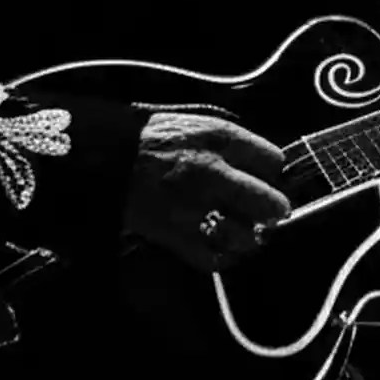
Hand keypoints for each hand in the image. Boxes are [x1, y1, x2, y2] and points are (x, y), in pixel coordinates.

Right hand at [122, 112, 291, 272]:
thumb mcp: (195, 122)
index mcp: (218, 138)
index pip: (274, 161)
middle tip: (269, 212)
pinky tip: (221, 246)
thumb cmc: (152, 139)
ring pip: (246, 236)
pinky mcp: (174, 233)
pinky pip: (213, 257)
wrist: (105, 157)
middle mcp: (212, 172)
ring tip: (246, 232)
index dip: (272, 172)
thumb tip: (264, 164)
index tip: (265, 178)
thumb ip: (230, 142)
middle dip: (273, 209)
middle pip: (270, 203)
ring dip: (249, 236)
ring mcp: (194, 205)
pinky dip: (221, 257)